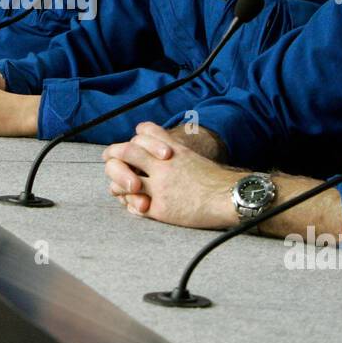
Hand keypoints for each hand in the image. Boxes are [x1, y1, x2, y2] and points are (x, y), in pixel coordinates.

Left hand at [102, 121, 243, 228]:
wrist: (231, 197)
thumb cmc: (215, 180)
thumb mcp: (191, 155)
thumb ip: (171, 148)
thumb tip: (156, 146)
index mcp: (172, 149)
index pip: (142, 133)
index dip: (134, 139)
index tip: (131, 146)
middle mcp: (163, 164)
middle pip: (125, 152)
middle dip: (113, 157)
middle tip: (110, 163)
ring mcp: (160, 187)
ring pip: (123, 181)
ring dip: (119, 185)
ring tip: (126, 190)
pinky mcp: (162, 209)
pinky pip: (135, 206)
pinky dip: (132, 206)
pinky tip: (137, 206)